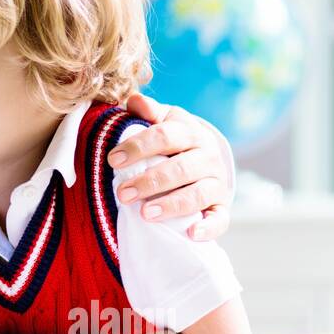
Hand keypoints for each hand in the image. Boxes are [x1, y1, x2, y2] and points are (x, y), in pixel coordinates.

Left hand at [110, 93, 230, 240]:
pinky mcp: (220, 207)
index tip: (112, 159)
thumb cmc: (175, 139)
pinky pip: (220, 219)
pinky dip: (208, 228)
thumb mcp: (164, 120)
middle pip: (179, 169)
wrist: (206, 158)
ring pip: (196, 194)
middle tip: (122, 193)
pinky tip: (191, 233)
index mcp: (190, 133)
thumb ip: (148, 111)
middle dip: (149, 182)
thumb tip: (134, 100)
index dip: (138, 147)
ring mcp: (216, 183)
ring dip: (171, 205)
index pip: (164, 136)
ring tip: (145, 214)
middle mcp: (207, 157)